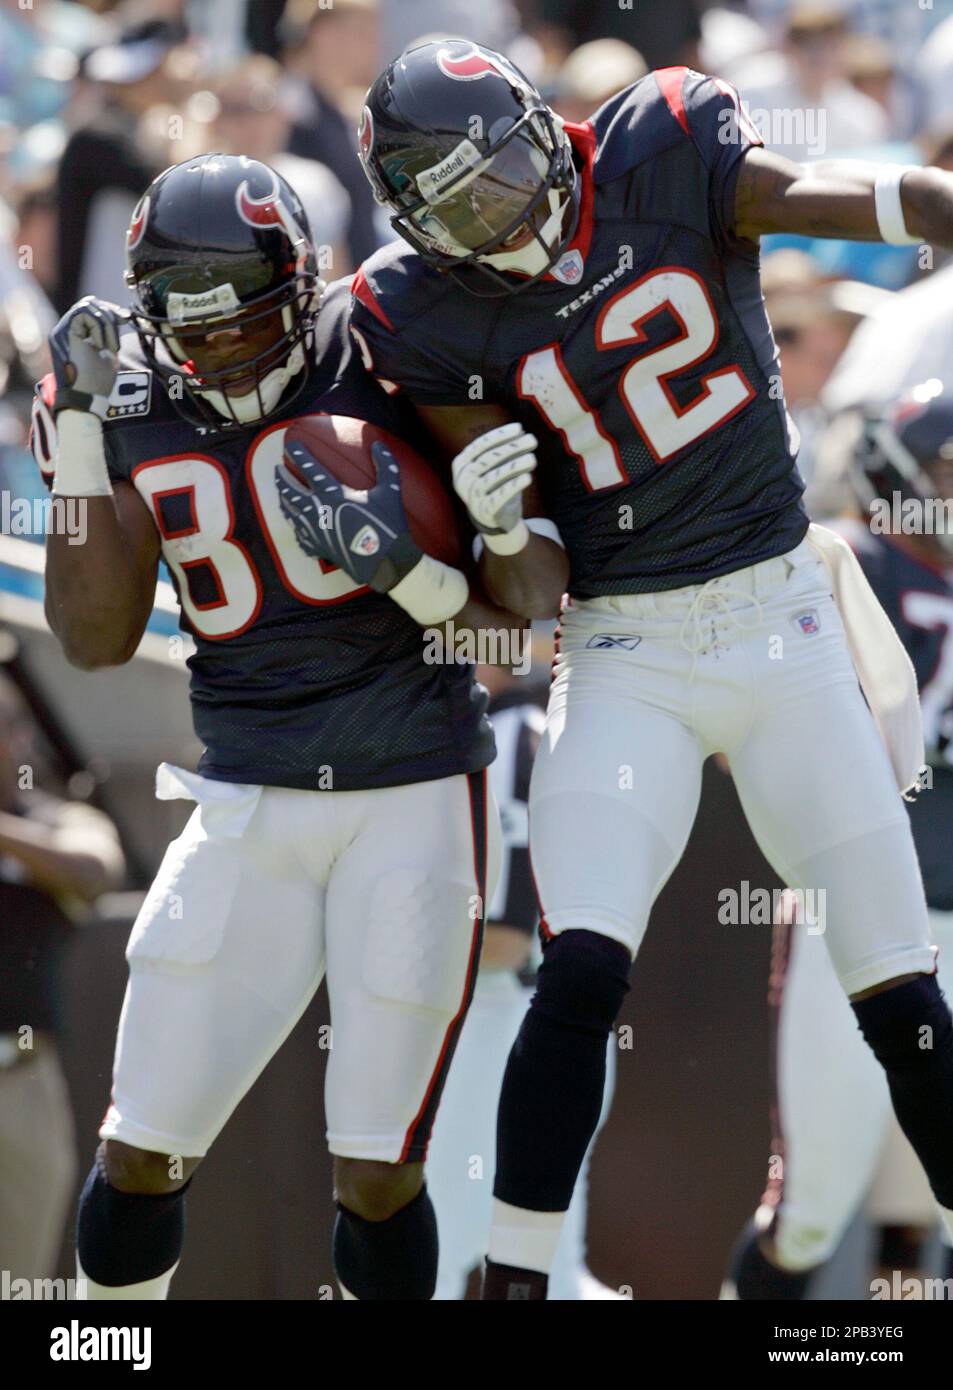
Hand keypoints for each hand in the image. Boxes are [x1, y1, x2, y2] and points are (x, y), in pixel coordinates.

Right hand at [49, 297, 125, 416]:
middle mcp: (72, 328)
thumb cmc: (100, 380)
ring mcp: (67, 329)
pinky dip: (97, 327)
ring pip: (87, 305)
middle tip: (118, 335)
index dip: (111, 310)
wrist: (89, 395)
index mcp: (81, 332)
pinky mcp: (66, 331)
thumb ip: (111, 333)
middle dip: (110, 314)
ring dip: (106, 324)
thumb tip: (122, 314)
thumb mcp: (110, 352)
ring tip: (109, 347)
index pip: (94, 308)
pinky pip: (83, 314)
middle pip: (90, 302)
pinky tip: (99, 346)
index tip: (127, 318)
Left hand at [276, 438, 422, 591]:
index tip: (290, 445)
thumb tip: (378, 444)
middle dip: (281, 479)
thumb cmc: (388, 525)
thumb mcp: (390, 491)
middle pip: (290, 491)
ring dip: (284, 501)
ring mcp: (315, 531)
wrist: (385, 562)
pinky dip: (297, 530)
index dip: (299, 455)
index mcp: (332, 494)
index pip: (309, 469)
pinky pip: (300, 537)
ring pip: (291, 513)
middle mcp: (317, 511)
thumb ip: (385, 465)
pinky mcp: (319, 548)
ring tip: (281, 495)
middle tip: (277, 470)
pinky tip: (297, 527)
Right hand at [451, 421, 536, 535]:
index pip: (480, 445)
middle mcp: (462, 479)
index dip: (500, 435)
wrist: (494, 518)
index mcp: (461, 464)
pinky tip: (527, 478)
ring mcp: (471, 497)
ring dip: (514, 466)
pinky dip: (513, 487)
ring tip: (533, 459)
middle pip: (487, 459)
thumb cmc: (496, 484)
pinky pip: (498, 498)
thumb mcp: (500, 466)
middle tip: (532, 440)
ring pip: (492, 478)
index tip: (519, 428)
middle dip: (511, 448)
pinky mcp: (484, 511)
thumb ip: (508, 451)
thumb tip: (522, 432)